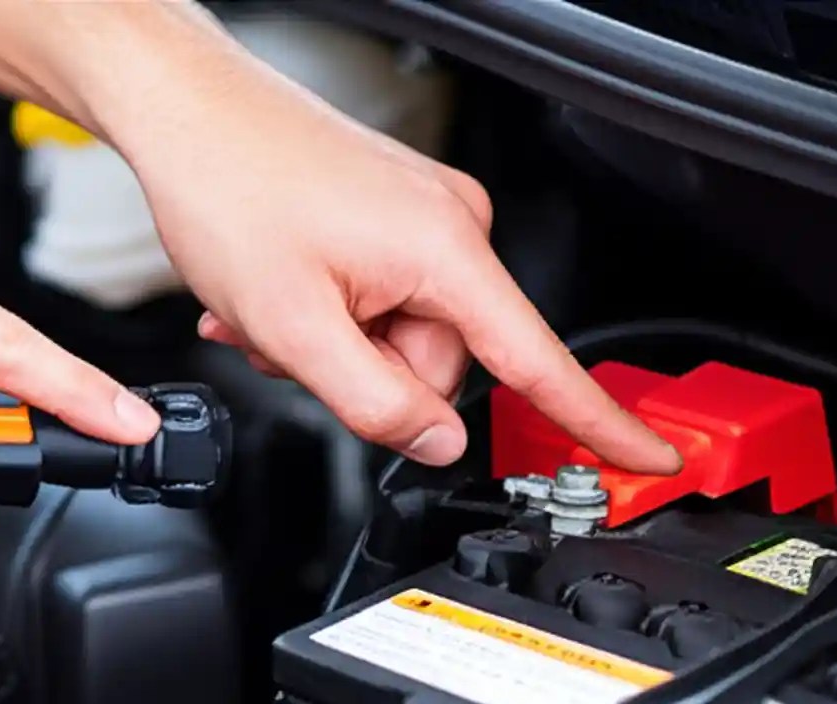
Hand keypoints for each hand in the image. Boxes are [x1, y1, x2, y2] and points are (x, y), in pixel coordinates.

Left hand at [116, 54, 680, 473]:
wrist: (190, 112)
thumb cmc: (232, 189)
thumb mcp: (294, 327)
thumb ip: (375, 401)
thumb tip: (434, 442)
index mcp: (445, 250)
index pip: (538, 360)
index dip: (596, 422)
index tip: (645, 458)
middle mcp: (448, 225)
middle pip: (436, 360)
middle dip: (362, 374)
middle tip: (292, 348)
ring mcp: (418, 214)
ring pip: (394, 333)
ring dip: (329, 344)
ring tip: (266, 315)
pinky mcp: (388, 211)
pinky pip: (375, 294)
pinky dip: (324, 312)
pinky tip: (271, 298)